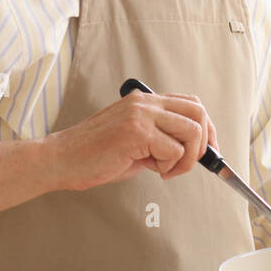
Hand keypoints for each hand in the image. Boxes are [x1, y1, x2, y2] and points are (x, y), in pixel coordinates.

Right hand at [45, 90, 218, 192]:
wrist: (62, 159)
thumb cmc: (93, 154)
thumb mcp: (133, 140)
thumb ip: (159, 138)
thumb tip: (189, 151)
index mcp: (144, 101)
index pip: (191, 104)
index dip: (207, 129)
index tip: (208, 150)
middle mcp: (144, 103)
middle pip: (198, 113)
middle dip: (202, 144)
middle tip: (186, 163)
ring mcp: (140, 115)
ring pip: (192, 131)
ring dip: (185, 158)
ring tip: (165, 169)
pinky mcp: (136, 132)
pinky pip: (173, 150)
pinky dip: (169, 166)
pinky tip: (150, 168)